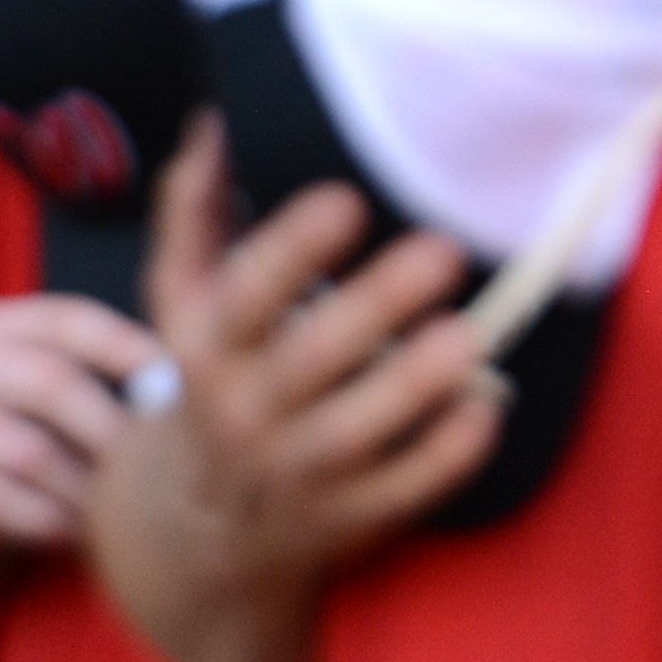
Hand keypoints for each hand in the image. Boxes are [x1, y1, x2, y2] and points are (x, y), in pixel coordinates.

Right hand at [0, 296, 166, 606]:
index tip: (179, 391)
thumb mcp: (51, 402)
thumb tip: (183, 394)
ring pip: (25, 450)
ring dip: (83, 491)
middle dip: (112, 433)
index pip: (68, 319)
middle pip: (49, 382)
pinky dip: (45, 522)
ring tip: (119, 516)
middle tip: (157, 476)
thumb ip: (103, 383)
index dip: (127, 349)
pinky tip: (73, 536)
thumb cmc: (14, 441)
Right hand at [86, 117, 500, 661]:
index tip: (345, 201)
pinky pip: (406, 489)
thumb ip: (191, 218)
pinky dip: (447, 453)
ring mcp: (299, 471)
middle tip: (443, 250)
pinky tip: (484, 406)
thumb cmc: (201, 389)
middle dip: (376, 304)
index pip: (245, 296)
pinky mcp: (349, 517)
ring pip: (362, 428)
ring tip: (467, 334)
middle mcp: (247, 412)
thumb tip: (211, 128)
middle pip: (311, 357)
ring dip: (417, 381)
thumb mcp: (177, 308)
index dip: (293, 248)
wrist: (188, 533)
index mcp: (206, 350)